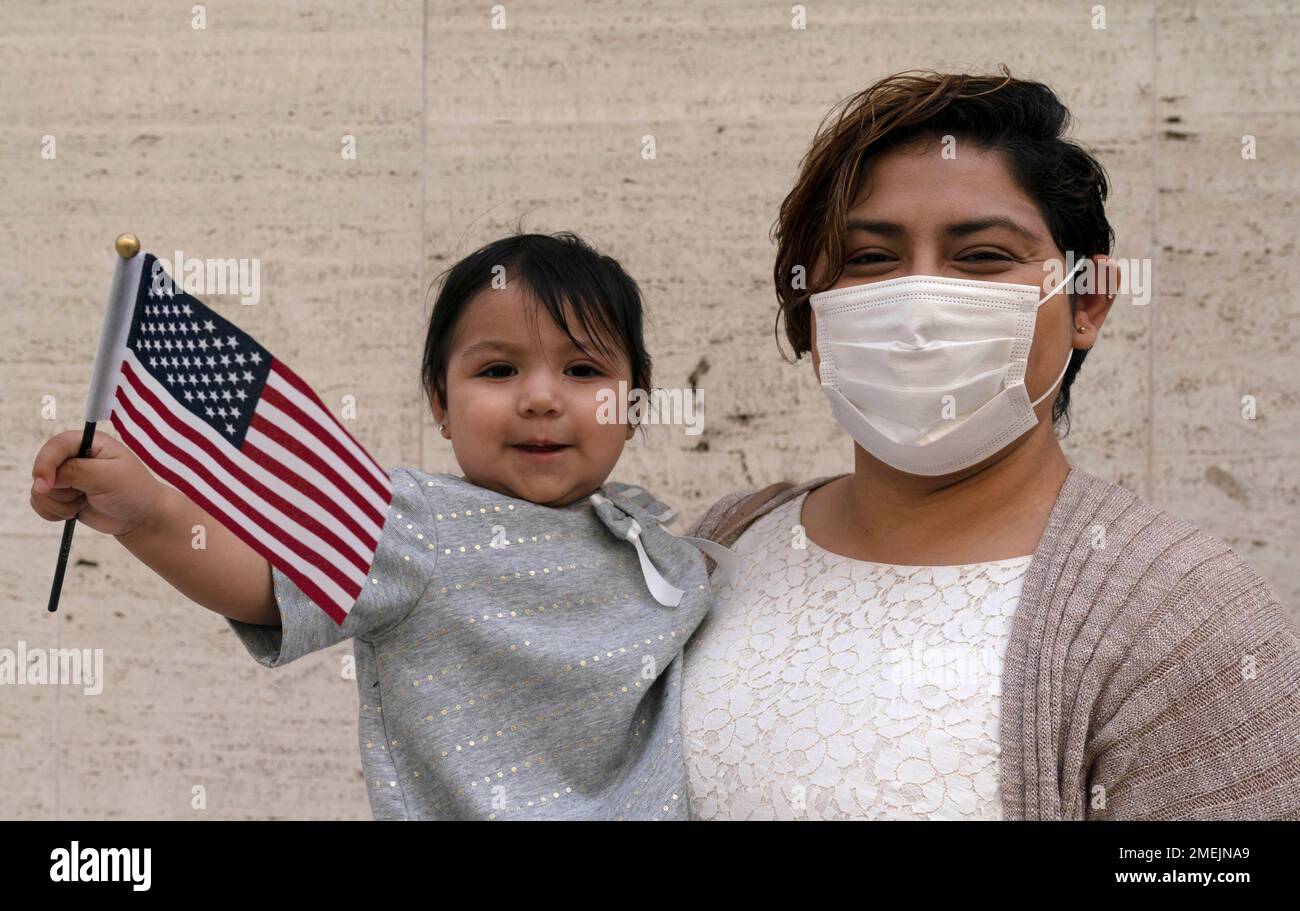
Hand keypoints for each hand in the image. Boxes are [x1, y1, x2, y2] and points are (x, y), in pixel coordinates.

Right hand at [30, 430, 166, 538]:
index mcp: (89, 443)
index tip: (45, 485)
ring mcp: (67, 477)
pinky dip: (54, 512)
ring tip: (85, 503)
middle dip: (58, 489)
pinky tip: (75, 512)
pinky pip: (41, 503)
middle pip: (43, 469)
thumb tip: (45, 477)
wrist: (141, 518)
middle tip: (81, 496)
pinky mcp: (63, 496)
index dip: (45, 463)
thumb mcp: (108, 477)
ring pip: (40, 490)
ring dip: (59, 504)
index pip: (56, 445)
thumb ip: (75, 471)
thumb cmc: (133, 491)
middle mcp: (75, 457)